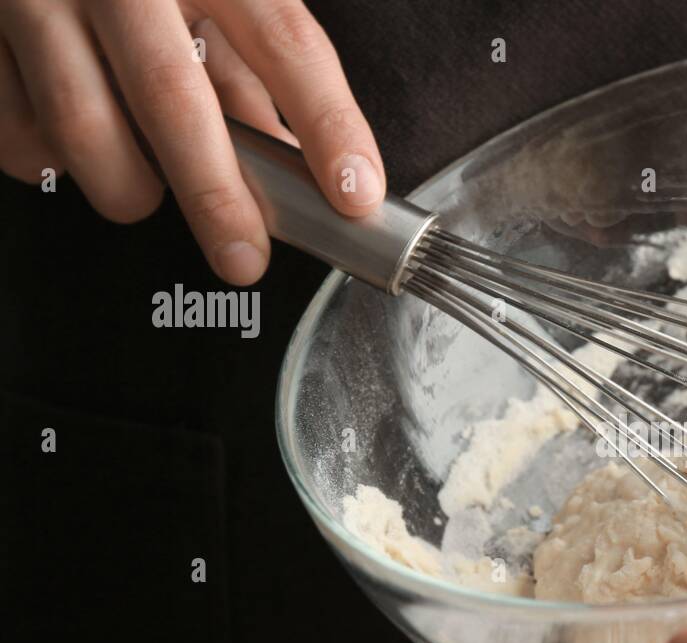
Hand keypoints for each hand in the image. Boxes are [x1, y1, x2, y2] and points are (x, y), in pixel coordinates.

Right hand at [0, 0, 383, 283]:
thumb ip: (254, 71)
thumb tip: (302, 166)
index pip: (284, 41)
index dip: (327, 124)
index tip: (354, 192)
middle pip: (174, 97)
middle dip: (217, 196)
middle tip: (245, 257)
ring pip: (83, 125)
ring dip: (130, 186)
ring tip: (151, 192)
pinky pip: (20, 131)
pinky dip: (59, 165)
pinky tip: (80, 152)